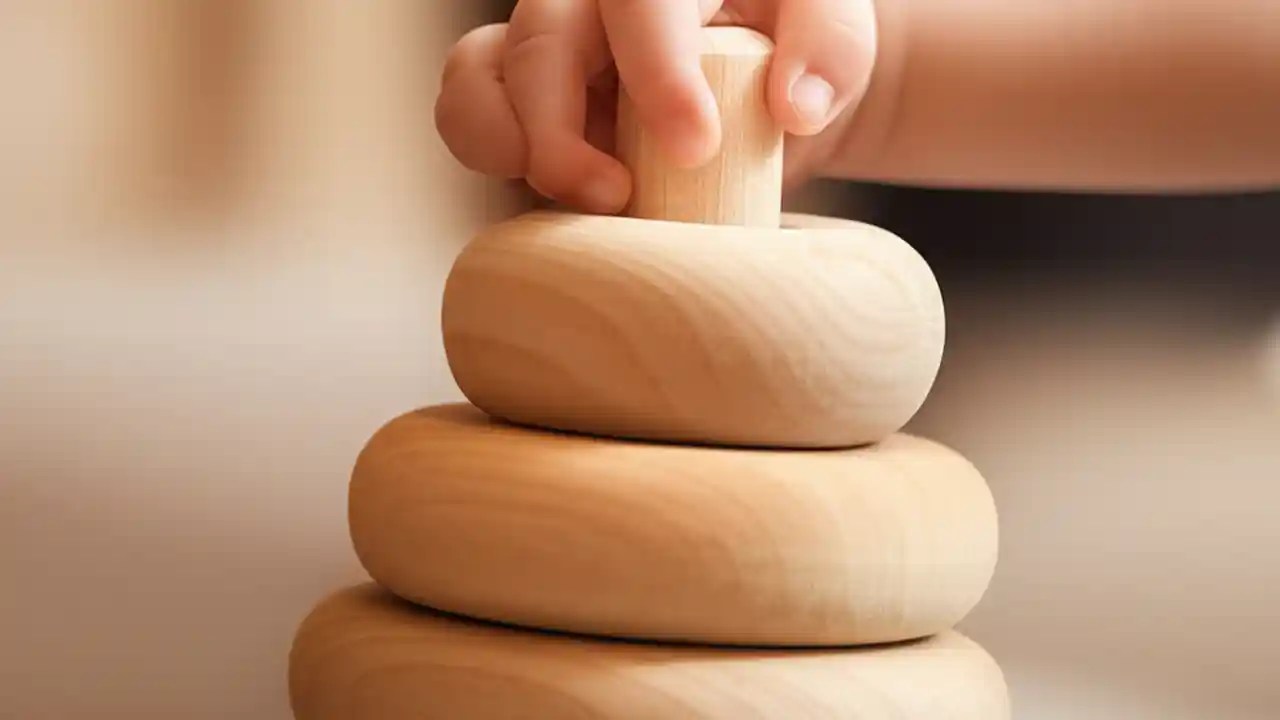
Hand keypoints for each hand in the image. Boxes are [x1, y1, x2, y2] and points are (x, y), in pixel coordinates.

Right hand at [435, 0, 877, 212]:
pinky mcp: (525, 104)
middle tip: (617, 196)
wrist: (769, 87)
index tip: (695, 145)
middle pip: (540, 37)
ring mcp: (548, 49)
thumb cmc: (795, 45)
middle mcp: (590, 0)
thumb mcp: (832, 30)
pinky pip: (472, 116)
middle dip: (562, 126)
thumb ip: (829, 48)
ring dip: (500, 138)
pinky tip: (550, 195)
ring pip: (476, 72)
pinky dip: (490, 154)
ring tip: (570, 195)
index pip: (638, 1)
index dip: (655, 70)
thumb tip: (794, 105)